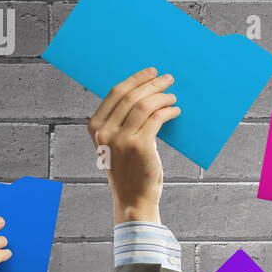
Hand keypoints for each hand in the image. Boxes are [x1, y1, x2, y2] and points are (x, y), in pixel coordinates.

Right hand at [87, 66, 181, 223]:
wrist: (133, 198)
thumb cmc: (128, 170)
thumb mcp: (114, 144)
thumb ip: (120, 122)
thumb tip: (143, 94)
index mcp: (95, 127)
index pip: (115, 93)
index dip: (135, 79)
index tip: (150, 73)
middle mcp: (105, 131)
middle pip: (131, 96)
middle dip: (152, 83)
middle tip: (167, 78)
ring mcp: (121, 139)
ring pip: (145, 105)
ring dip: (163, 96)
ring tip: (173, 96)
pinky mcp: (139, 146)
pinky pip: (157, 118)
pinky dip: (168, 111)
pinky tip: (175, 111)